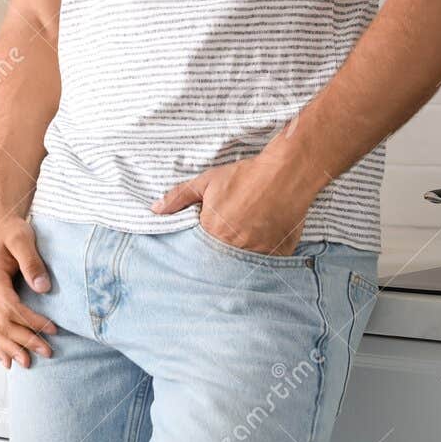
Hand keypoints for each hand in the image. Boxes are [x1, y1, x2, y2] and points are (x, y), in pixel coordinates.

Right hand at [0, 215, 56, 369]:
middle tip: (47, 351)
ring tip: (27, 363)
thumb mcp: (22, 238)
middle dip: (24, 339)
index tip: (52, 328)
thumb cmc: (9, 231)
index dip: (32, 320)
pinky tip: (6, 359)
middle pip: (2, 323)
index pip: (11, 306)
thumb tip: (42, 287)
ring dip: (11, 348)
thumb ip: (31, 262)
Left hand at [151, 152, 319, 255]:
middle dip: (217, 258)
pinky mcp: (278, 254)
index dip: (198, 250)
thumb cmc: (244, 177)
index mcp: (213, 232)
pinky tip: (258, 249)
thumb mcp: (207, 182)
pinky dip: (260, 261)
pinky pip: (265, 265)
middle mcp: (235, 247)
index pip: (197, 252)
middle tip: (222, 247)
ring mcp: (258, 253)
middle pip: (220, 261)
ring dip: (238, 261)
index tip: (199, 247)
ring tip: (239, 249)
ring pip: (242, 266)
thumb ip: (179, 197)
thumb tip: (155, 210)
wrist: (285, 175)